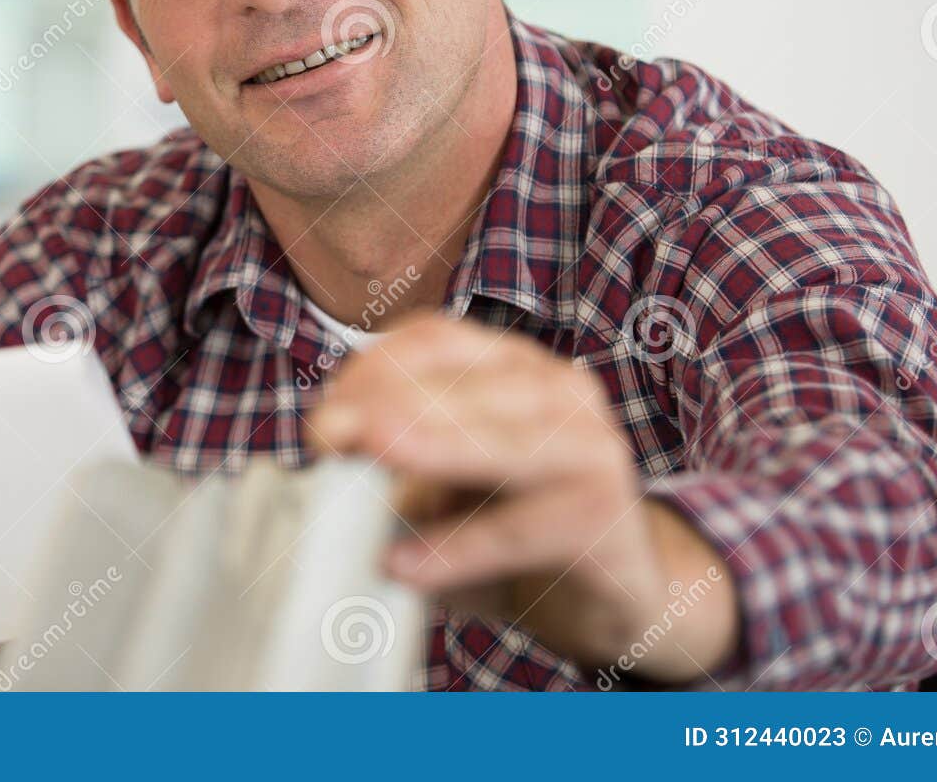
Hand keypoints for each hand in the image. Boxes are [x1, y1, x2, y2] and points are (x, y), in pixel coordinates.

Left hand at [308, 313, 738, 682]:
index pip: (434, 340)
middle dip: (384, 404)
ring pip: (498, 443)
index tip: (323, 412)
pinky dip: (456, 546)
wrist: (613, 596)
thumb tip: (326, 453)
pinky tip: (403, 564)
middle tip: (323, 435)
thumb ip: (392, 463)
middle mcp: (559, 390)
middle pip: (462, 384)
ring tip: (366, 459)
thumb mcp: (444, 487)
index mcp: (513, 366)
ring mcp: (591, 448)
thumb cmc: (513, 530)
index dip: (372, 367)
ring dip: (426, 451)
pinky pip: (517, 529)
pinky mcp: (605, 518)